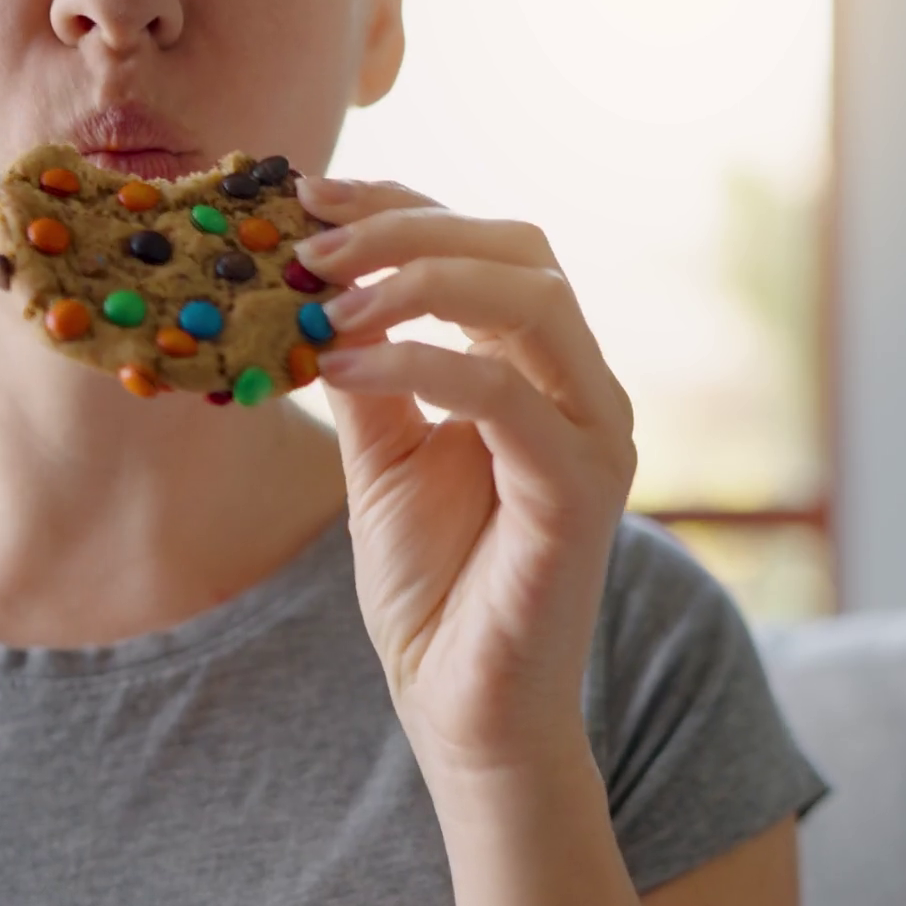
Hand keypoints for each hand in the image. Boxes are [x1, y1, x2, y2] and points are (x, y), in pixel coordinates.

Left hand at [294, 177, 637, 774]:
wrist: (462, 707)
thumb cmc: (430, 588)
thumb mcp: (381, 458)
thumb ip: (368, 371)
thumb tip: (318, 289)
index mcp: (541, 375)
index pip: (490, 251)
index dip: (405, 208)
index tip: (311, 197)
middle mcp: (584, 393)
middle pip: (522, 252)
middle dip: (410, 229)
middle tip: (312, 245)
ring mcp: (593, 439)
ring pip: (530, 302)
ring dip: (417, 282)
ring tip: (324, 298)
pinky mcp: (578, 492)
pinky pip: (505, 395)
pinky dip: (418, 364)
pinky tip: (338, 366)